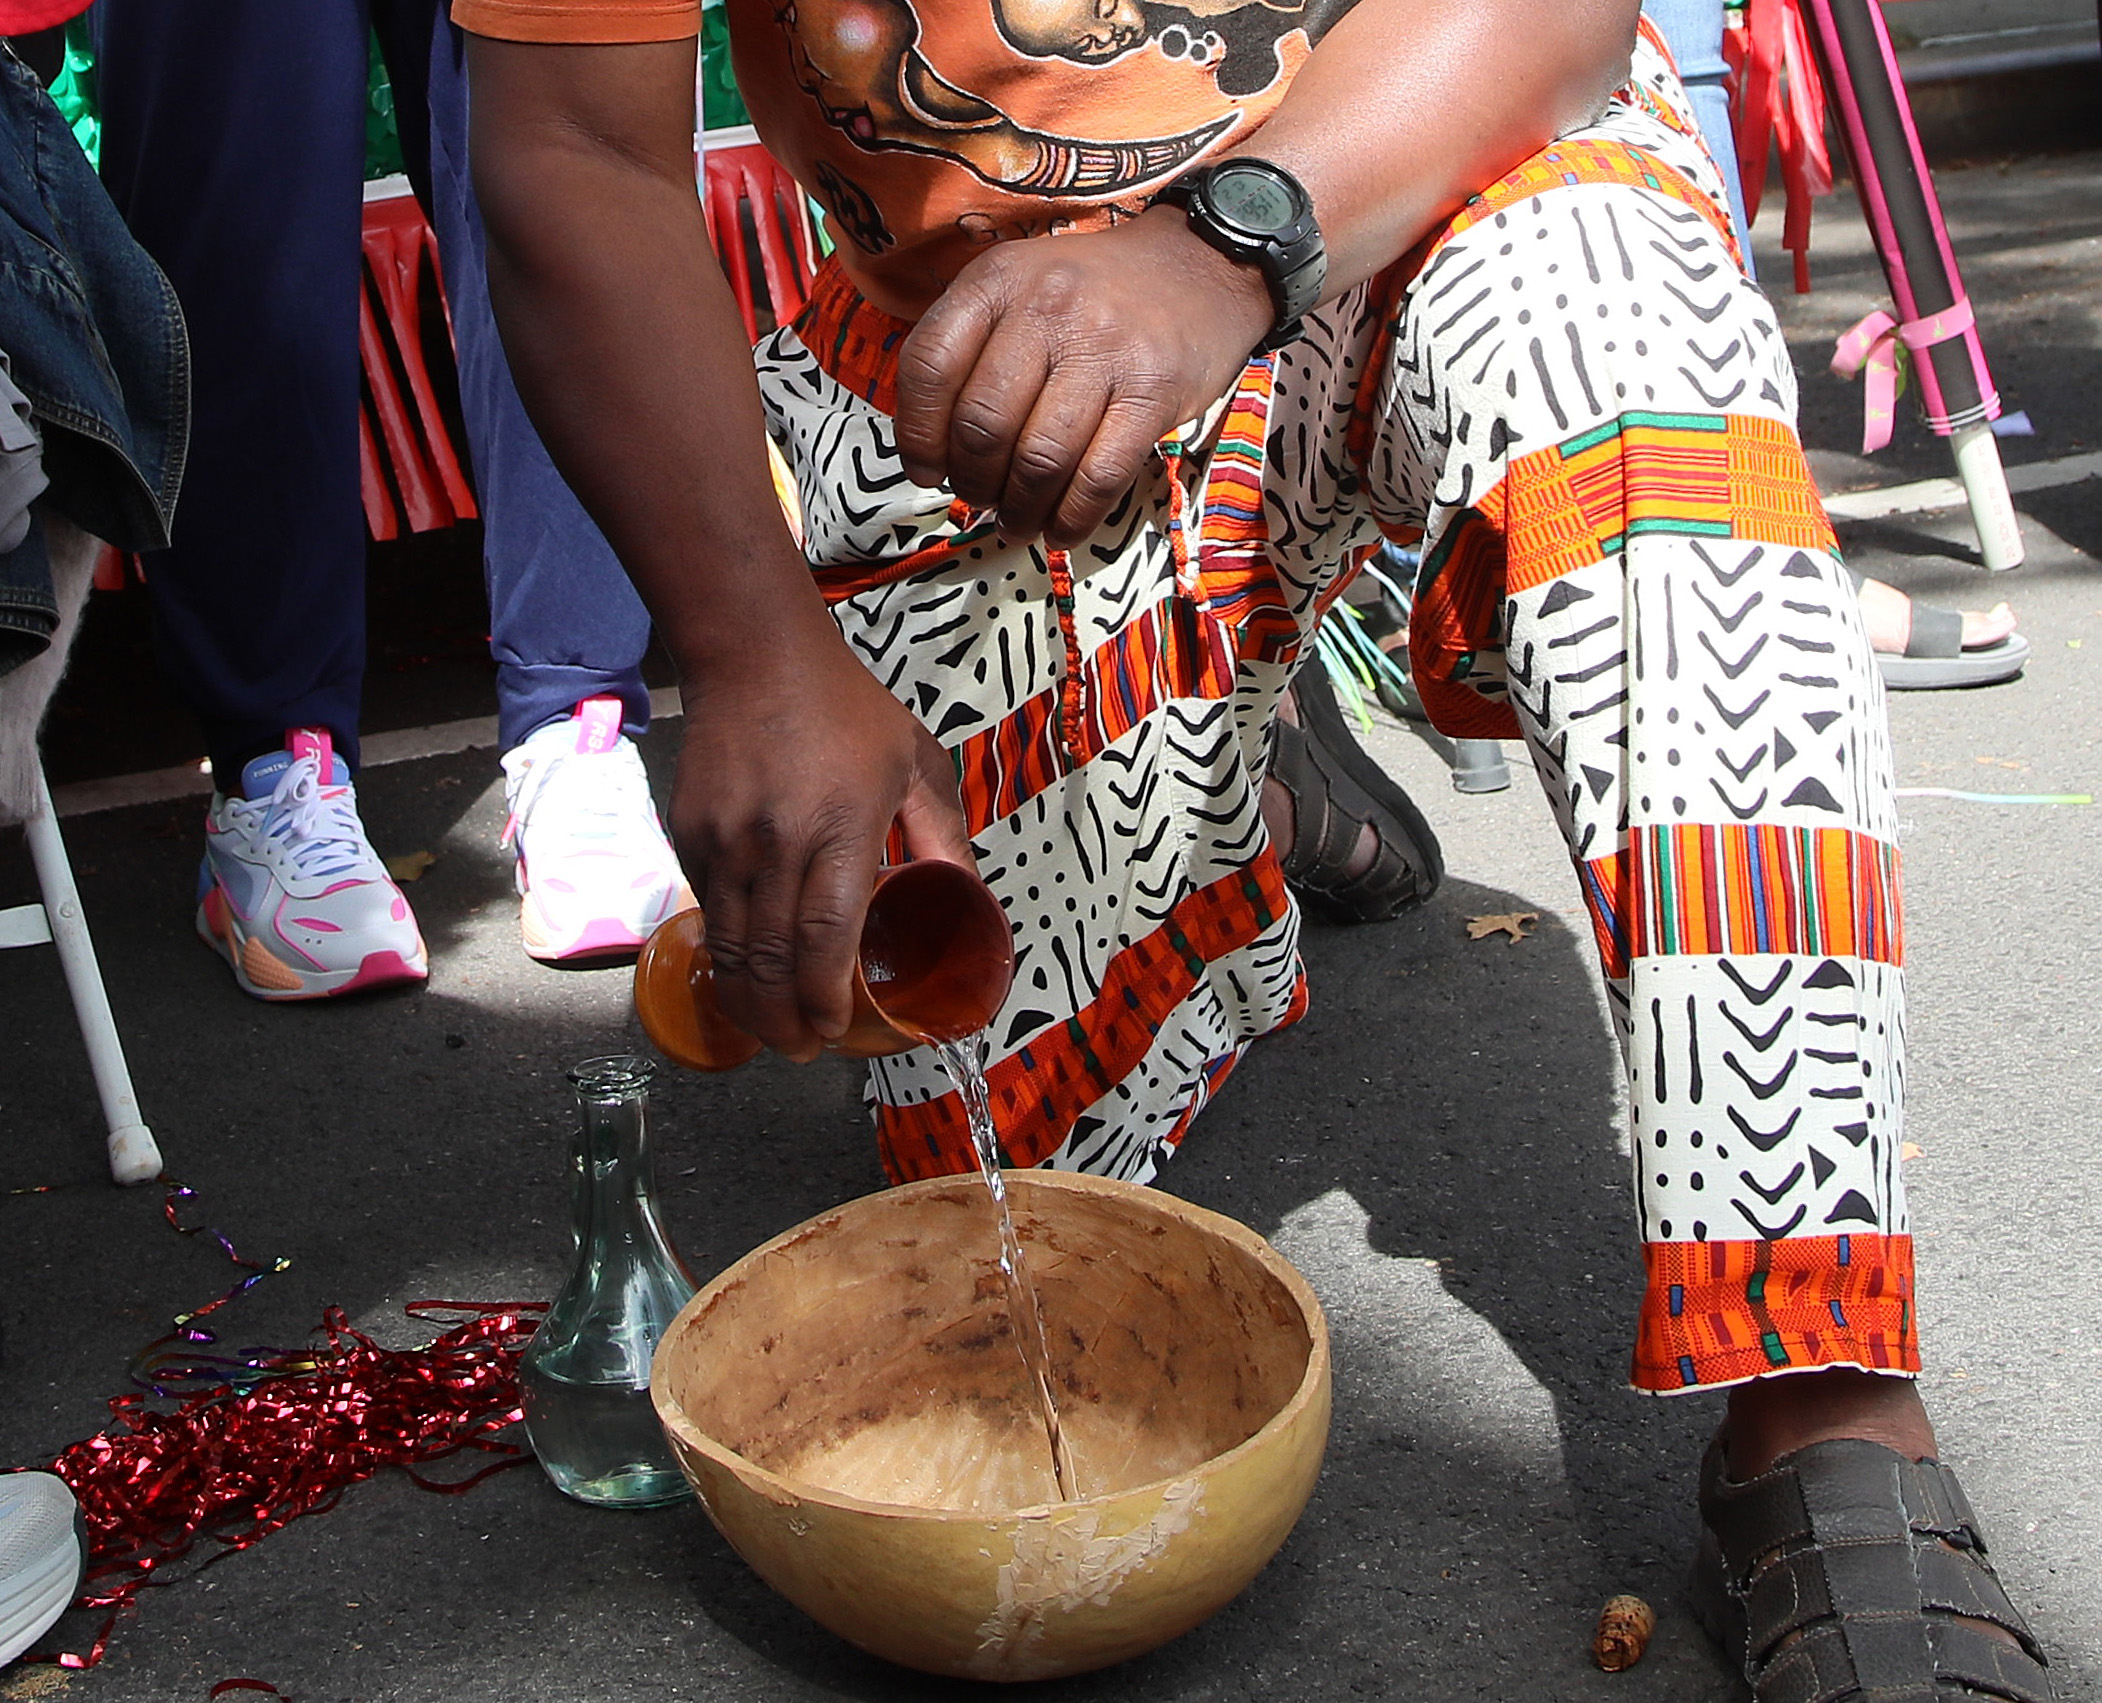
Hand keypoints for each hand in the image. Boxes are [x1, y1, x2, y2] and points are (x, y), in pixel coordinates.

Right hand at [668, 617, 972, 1060]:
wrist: (754, 657)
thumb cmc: (846, 710)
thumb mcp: (914, 763)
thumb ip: (942, 835)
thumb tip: (968, 895)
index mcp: (841, 827)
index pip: (825, 937)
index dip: (825, 998)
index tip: (834, 1032)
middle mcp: (776, 842)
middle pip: (772, 958)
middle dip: (785, 1020)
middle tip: (803, 1051)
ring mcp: (725, 841)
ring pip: (731, 947)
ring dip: (748, 1002)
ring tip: (773, 1032)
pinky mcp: (689, 836)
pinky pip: (709, 912)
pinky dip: (726, 954)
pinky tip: (746, 975)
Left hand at [893, 206, 1275, 546]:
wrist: (1202, 266)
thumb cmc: (1095, 293)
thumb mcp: (1020, 286)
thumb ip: (973, 346)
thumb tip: (937, 450)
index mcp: (997, 280)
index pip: (929, 368)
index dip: (917, 435)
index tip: (928, 470)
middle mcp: (1046, 308)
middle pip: (983, 424)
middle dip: (973, 481)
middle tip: (980, 499)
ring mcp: (1104, 350)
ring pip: (1039, 459)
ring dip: (1019, 510)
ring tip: (1016, 523)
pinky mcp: (1153, 391)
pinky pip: (1098, 476)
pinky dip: (1072, 518)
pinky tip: (1061, 531)